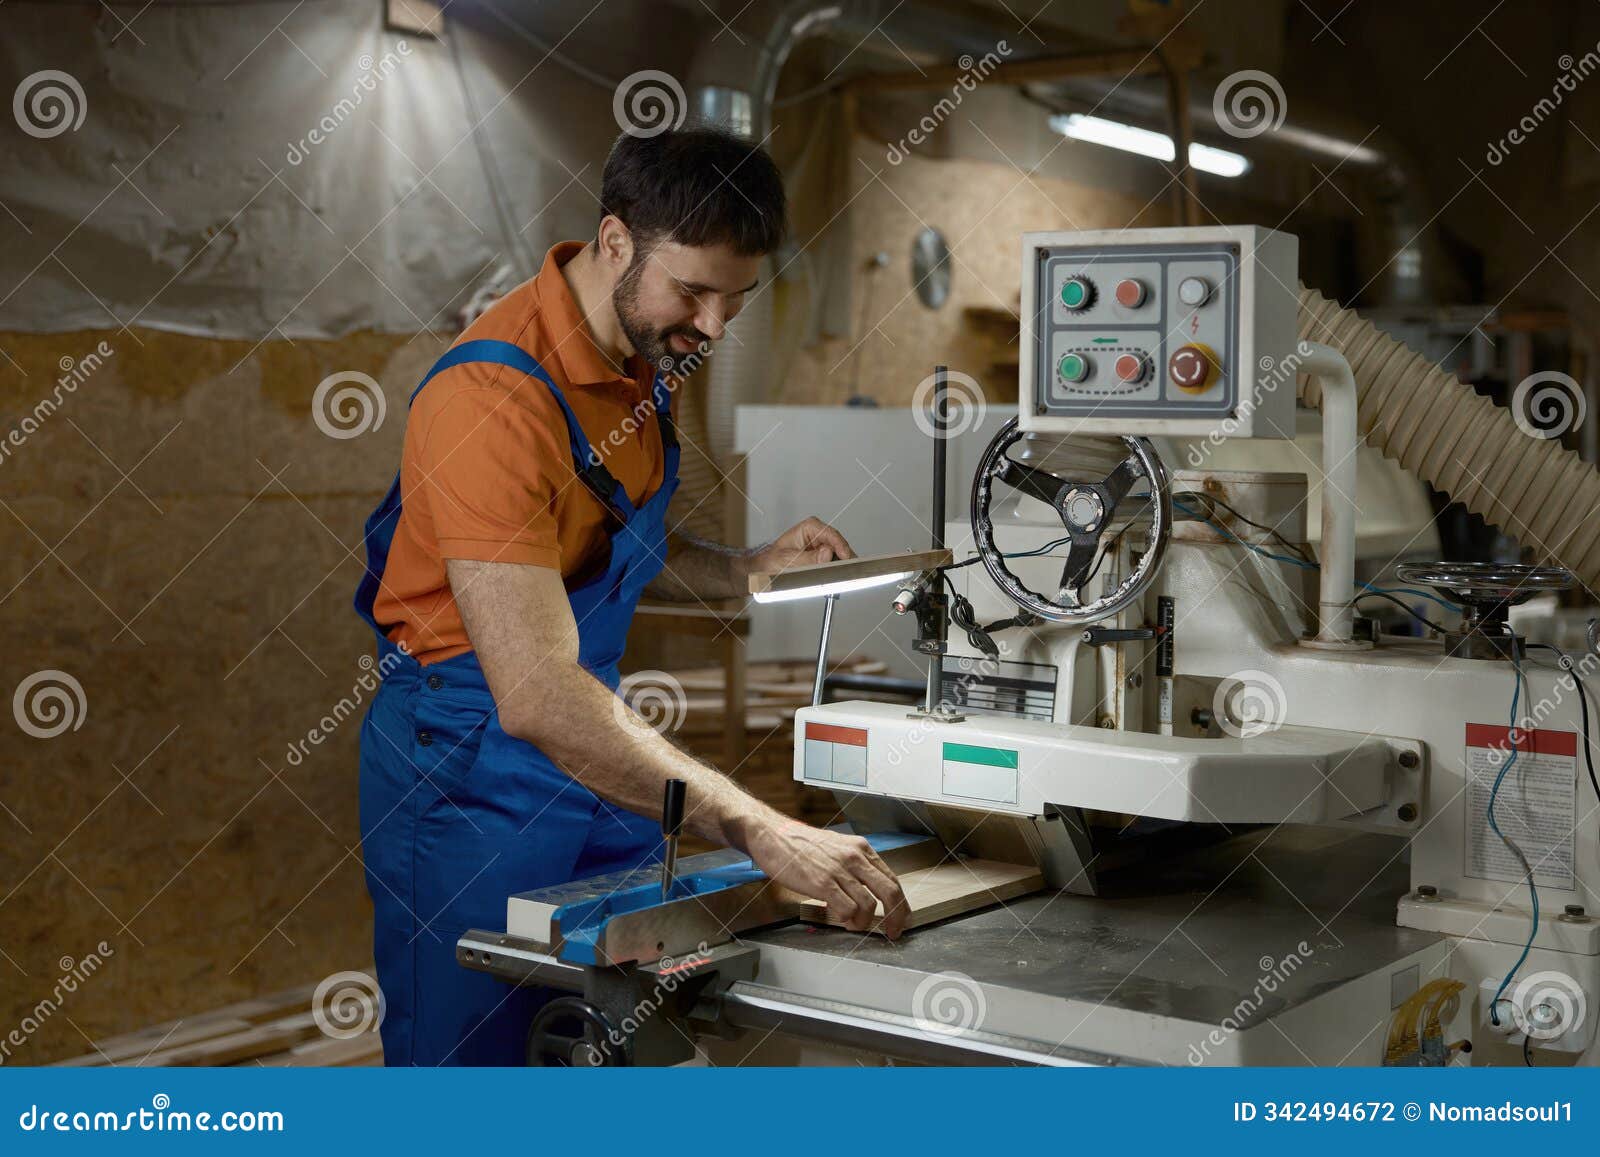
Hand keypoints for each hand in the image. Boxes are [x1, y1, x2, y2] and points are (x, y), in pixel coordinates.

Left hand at [744, 516, 854, 577]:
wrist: (764, 571)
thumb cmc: (771, 562)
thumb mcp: (789, 560)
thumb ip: (809, 558)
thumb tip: (827, 554)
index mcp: (810, 528)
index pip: (832, 535)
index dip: (841, 547)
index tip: (846, 558)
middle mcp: (818, 535)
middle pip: (839, 547)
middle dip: (841, 561)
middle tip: (844, 574)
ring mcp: (822, 547)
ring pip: (839, 558)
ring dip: (837, 569)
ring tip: (836, 580)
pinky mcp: (823, 560)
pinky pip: (834, 566)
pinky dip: (833, 574)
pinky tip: (831, 581)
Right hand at [745, 816, 907, 937]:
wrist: (773, 834)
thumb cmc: (801, 844)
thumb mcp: (837, 847)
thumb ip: (855, 865)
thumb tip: (870, 890)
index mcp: (861, 848)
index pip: (892, 879)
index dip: (900, 904)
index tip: (902, 918)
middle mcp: (854, 857)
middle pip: (889, 892)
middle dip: (896, 917)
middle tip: (893, 932)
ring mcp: (838, 870)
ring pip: (868, 905)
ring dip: (864, 922)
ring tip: (854, 925)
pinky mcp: (822, 882)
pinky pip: (846, 909)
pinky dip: (847, 919)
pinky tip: (840, 918)